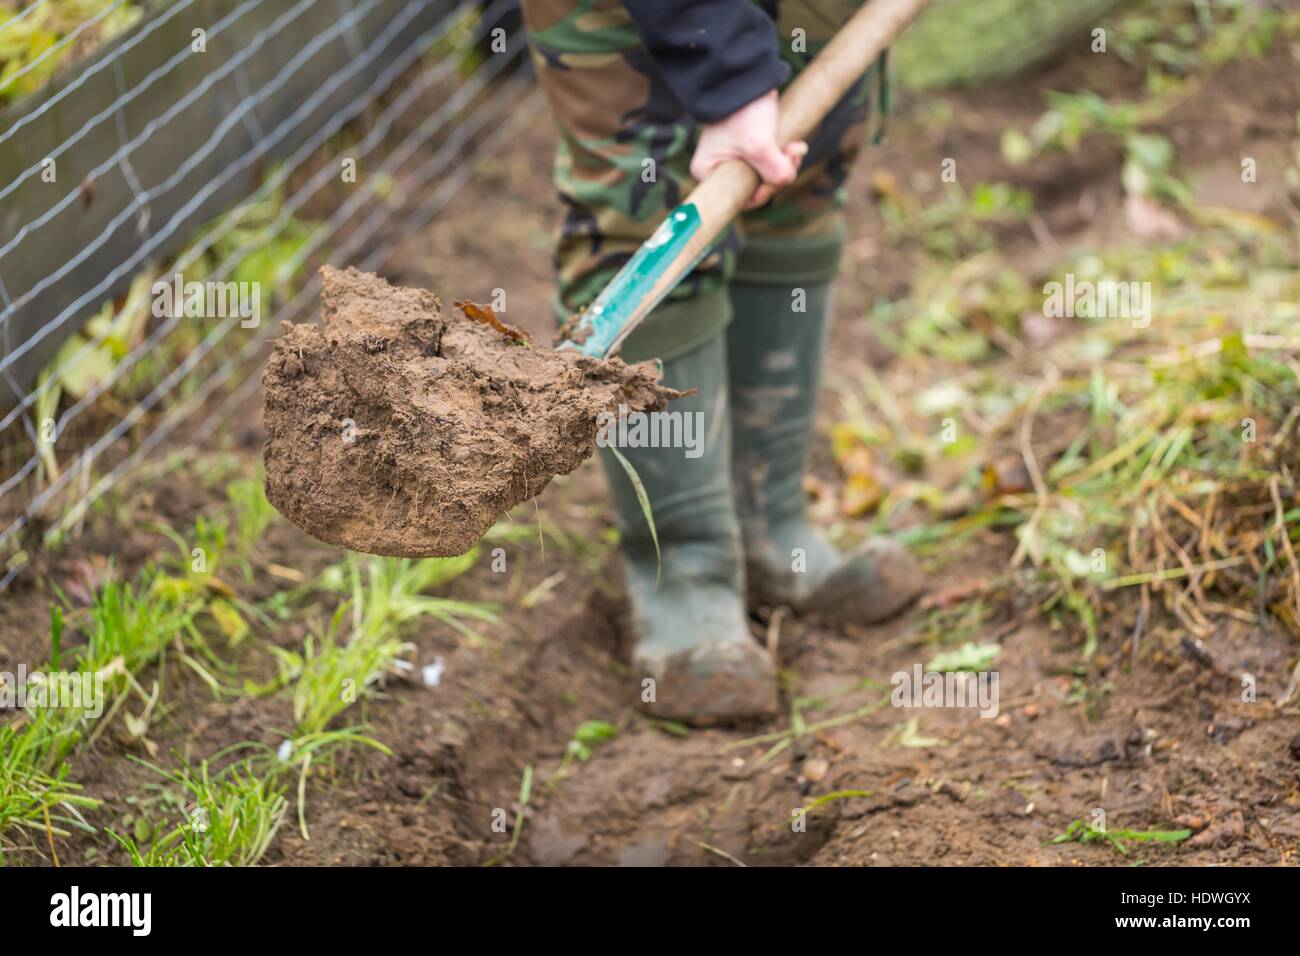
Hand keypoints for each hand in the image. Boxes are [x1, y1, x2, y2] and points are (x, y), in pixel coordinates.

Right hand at [689, 90, 807, 208]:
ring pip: (766, 173)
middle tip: (792, 155)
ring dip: (786, 163)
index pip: (739, 199)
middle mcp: (718, 168)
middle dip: (779, 173)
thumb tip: (786, 180)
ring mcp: (734, 156)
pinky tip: (794, 144)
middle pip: (756, 186)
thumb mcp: (759, 145)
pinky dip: (784, 154)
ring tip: (795, 147)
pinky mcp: (748, 146)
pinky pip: (770, 161)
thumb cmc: (743, 110)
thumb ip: (774, 171)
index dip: (764, 193)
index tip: (778, 178)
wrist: (747, 74)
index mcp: (708, 173)